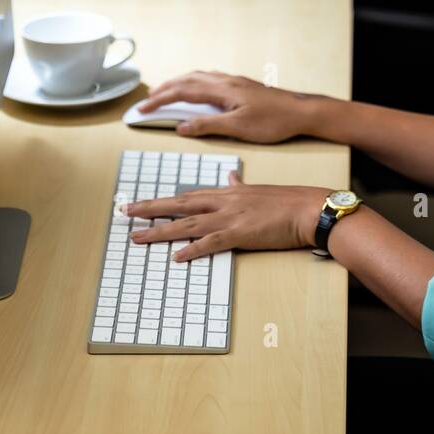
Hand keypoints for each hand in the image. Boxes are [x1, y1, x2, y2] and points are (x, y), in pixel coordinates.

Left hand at [120, 172, 330, 260]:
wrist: (307, 208)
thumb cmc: (287, 201)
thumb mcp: (257, 188)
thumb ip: (239, 185)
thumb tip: (230, 176)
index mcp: (227, 192)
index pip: (188, 196)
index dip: (165, 200)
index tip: (145, 203)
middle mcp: (223, 202)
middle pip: (179, 205)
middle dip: (150, 209)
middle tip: (126, 212)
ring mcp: (230, 217)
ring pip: (187, 224)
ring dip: (160, 231)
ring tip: (137, 237)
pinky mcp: (240, 233)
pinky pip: (211, 243)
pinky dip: (192, 250)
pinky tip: (177, 257)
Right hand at [137, 70, 317, 142]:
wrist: (301, 111)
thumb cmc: (273, 121)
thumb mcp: (238, 128)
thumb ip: (208, 125)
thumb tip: (181, 125)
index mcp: (222, 90)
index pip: (182, 92)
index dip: (160, 100)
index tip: (142, 109)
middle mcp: (225, 81)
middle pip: (187, 80)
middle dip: (164, 89)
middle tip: (147, 101)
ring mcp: (234, 81)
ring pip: (198, 77)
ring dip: (179, 84)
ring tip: (166, 93)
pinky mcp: (241, 86)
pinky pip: (210, 79)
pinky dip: (194, 83)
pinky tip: (198, 90)